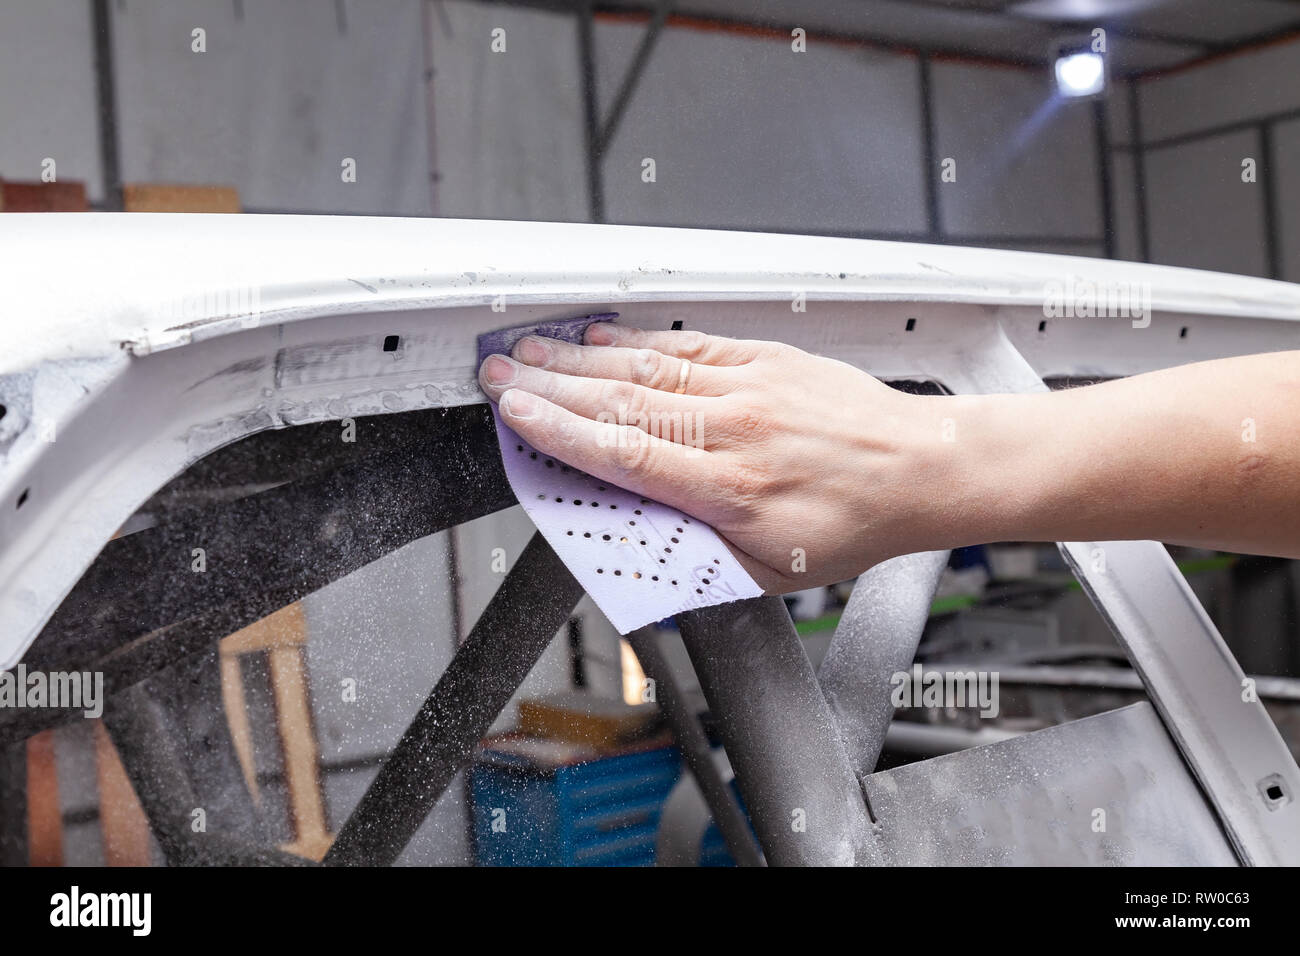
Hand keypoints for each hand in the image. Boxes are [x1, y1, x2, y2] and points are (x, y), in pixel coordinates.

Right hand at [477, 324, 964, 591]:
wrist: (919, 468)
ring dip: (580, 356)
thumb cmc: (851, 523)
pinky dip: (639, 338)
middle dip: (549, 385)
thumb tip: (637, 543)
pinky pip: (688, 344)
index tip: (516, 415)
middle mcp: (733, 430)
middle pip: (621, 401)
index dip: (560, 432)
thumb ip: (697, 558)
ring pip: (646, 366)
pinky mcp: (764, 359)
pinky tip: (602, 336)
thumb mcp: (769, 572)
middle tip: (499, 374)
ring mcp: (748, 387)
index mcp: (730, 489)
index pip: (624, 454)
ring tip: (530, 349)